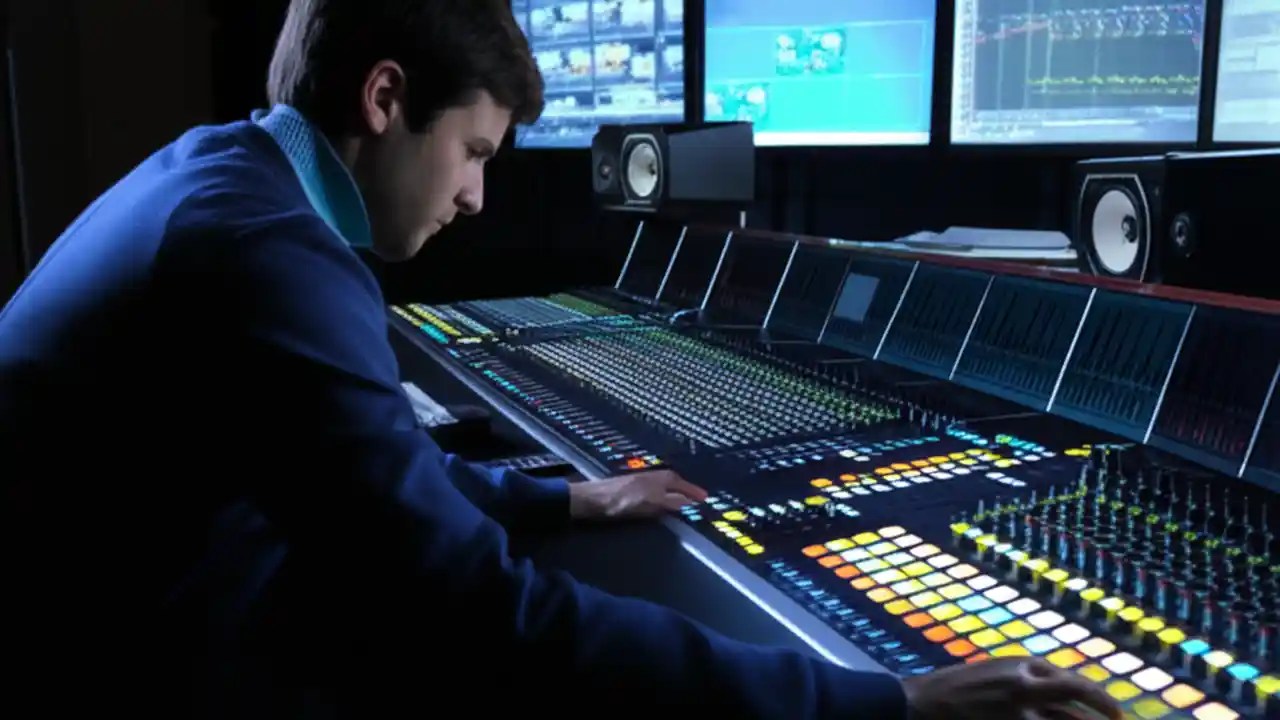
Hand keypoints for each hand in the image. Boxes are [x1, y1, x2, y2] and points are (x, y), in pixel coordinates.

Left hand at [568, 469, 707, 521]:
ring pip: (663, 482)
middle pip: (672, 480)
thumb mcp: (650, 502)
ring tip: (683, 496)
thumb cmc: (622, 501)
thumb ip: (670, 501)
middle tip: (697, 496)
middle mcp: (650, 476)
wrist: (592, 499)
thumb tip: (689, 501)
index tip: (705, 497)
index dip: (692, 491)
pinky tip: (660, 497)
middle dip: (685, 487)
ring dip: (675, 488)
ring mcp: (638, 481)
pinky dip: (663, 490)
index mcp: (658, 479)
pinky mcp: (629, 487)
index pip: (680, 484)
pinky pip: (654, 486)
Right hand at [903, 657, 1121, 719]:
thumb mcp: (998, 671)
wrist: (923, 704)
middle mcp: (1025, 687)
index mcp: (1023, 667)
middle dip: (1105, 709)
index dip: (1102, 699)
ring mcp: (1018, 714)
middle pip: (1077, 695)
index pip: (1075, 682)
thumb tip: (1066, 692)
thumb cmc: (959, 687)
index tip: (1116, 713)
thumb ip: (1031, 678)